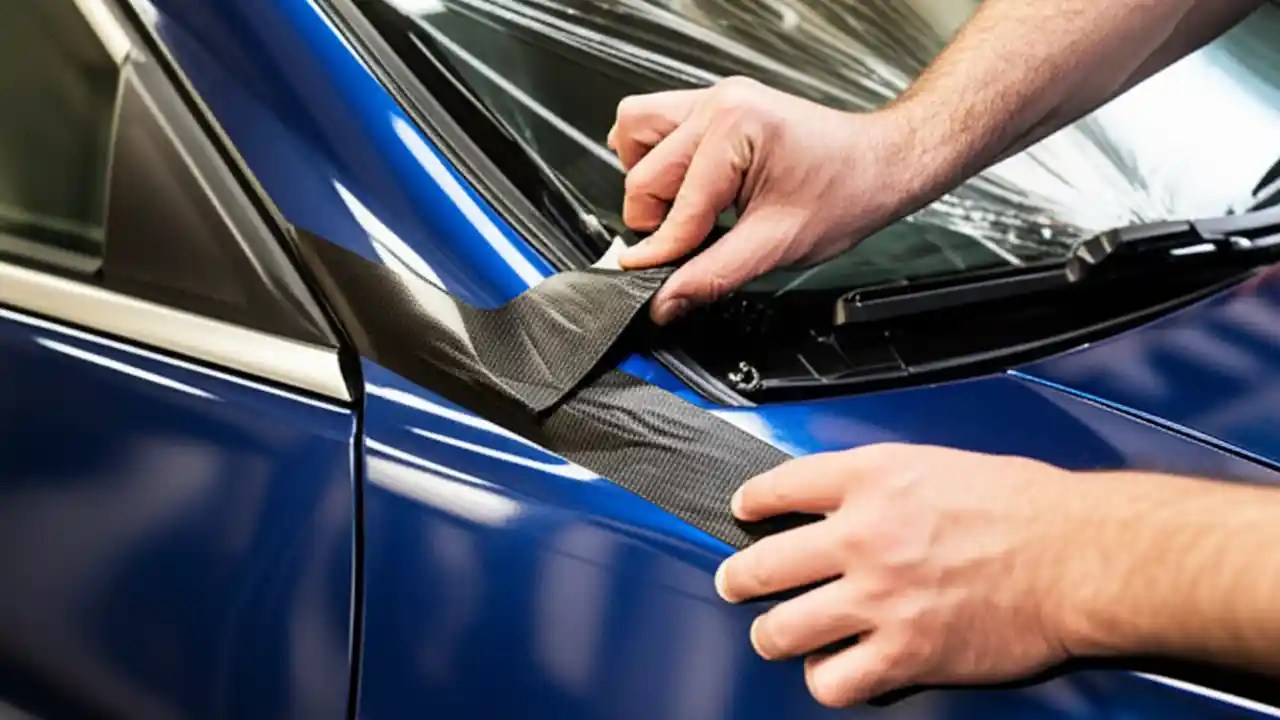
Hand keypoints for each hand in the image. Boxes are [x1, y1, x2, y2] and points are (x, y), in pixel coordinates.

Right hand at [607, 77, 945, 323]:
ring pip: (635, 131)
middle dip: (655, 219)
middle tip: (682, 250)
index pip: (676, 206)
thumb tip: (665, 300)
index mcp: (736, 128)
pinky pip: (655, 124)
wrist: (880, 164)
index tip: (645, 282)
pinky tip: (685, 189)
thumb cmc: (846, 192)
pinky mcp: (715, 106)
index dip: (662, 253)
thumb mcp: (776, 246)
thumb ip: (713, 275)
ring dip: (644, 178)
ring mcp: (714, 98)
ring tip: (679, 213)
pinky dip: (656, 158)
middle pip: (643, 171)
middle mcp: (719, 103)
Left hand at [717, 444, 1102, 707]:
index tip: (743, 510)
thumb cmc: (1023, 507)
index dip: (751, 501)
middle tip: (736, 581)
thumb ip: (880, 482)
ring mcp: (879, 599)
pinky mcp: (904, 653)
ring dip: (773, 634)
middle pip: (762, 564)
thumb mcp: (936, 464)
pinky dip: (827, 678)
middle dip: (739, 577)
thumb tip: (841, 499)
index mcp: (872, 479)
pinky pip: (832, 681)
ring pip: (781, 630)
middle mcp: (863, 536)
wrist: (1078, 556)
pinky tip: (835, 667)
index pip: (779, 485)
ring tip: (777, 633)